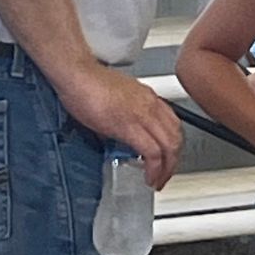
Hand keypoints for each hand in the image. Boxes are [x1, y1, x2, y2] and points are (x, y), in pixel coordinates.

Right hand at [56, 61, 182, 189]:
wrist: (77, 75)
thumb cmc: (88, 84)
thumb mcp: (118, 99)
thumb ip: (128, 116)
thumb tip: (124, 137)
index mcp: (149, 97)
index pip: (174, 124)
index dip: (174, 145)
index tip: (168, 158)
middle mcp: (151, 105)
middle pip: (176, 137)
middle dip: (174, 161)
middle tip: (165, 174)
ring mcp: (142, 115)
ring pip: (169, 146)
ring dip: (167, 169)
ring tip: (158, 179)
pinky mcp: (129, 127)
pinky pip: (152, 152)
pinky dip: (155, 169)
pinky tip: (149, 177)